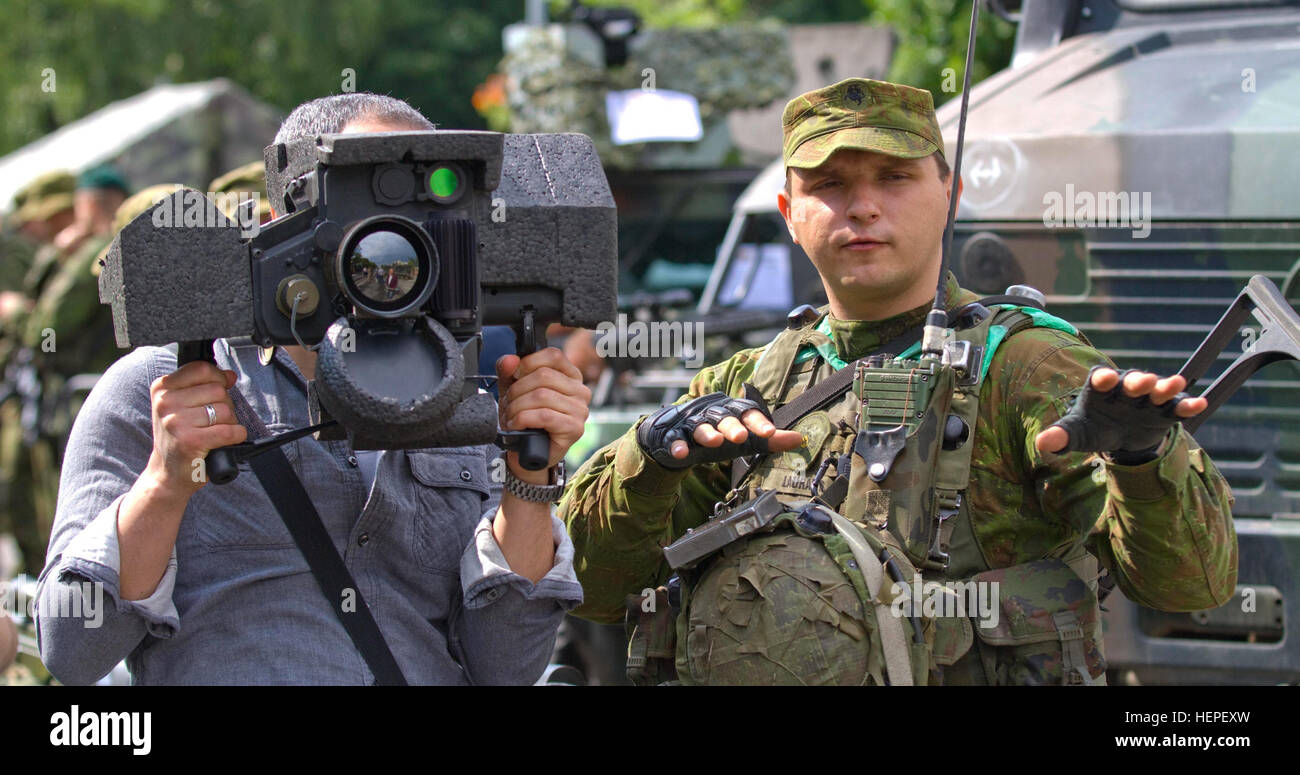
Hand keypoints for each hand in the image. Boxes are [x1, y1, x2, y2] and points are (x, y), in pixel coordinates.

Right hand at [143, 361, 247, 495]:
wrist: (168, 473)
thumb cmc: (179, 437)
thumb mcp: (184, 405)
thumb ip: (205, 385)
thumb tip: (229, 375)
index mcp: (162, 388)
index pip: (202, 368)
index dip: (218, 378)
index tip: (219, 389)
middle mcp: (165, 403)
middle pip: (218, 389)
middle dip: (225, 404)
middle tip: (214, 421)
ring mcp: (176, 422)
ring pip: (225, 410)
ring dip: (230, 422)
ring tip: (215, 432)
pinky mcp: (190, 442)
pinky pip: (229, 430)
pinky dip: (236, 435)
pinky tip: (226, 440)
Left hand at [496, 348, 590, 482]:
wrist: (528, 451)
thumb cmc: (527, 418)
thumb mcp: (514, 390)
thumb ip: (509, 372)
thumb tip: (509, 360)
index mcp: (570, 375)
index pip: (553, 355)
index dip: (529, 362)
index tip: (515, 375)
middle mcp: (580, 391)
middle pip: (543, 376)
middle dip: (517, 389)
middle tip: (507, 403)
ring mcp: (580, 410)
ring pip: (541, 396)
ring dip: (517, 406)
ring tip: (510, 416)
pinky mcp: (574, 428)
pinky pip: (544, 416)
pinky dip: (524, 419)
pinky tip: (516, 424)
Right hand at [638, 392, 802, 469]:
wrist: (677, 434)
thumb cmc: (717, 435)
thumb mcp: (743, 440)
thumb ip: (768, 440)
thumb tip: (798, 439)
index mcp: (731, 411)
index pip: (746, 411)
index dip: (758, 421)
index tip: (769, 432)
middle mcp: (711, 413)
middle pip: (723, 416)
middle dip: (732, 426)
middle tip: (741, 437)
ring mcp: (690, 423)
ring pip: (699, 425)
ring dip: (707, 433)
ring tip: (715, 441)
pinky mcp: (672, 434)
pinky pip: (675, 439)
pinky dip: (677, 446)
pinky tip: (681, 454)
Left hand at [1035, 367, 1207, 454]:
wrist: (1121, 437)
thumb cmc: (1094, 427)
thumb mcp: (1077, 432)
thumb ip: (1061, 435)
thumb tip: (1042, 444)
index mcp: (1100, 387)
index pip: (1100, 379)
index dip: (1103, 378)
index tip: (1105, 377)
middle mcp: (1126, 388)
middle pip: (1133, 381)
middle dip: (1138, 381)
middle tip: (1142, 381)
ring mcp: (1148, 398)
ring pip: (1158, 390)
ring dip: (1165, 387)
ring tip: (1174, 385)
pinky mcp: (1167, 411)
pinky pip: (1179, 407)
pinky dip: (1188, 404)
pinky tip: (1199, 404)